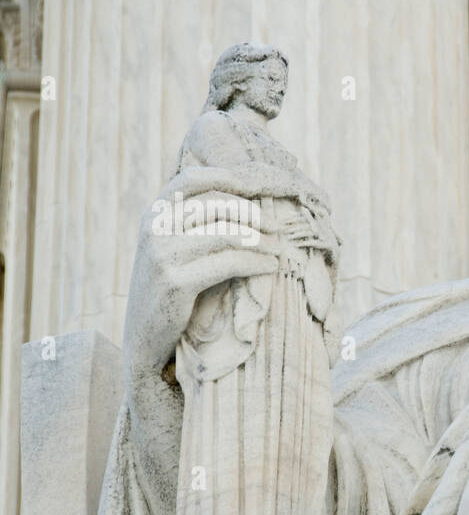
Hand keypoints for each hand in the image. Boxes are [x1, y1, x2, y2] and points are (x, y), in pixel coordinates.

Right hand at [122, 194, 277, 383]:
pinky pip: (228, 262)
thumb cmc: (169, 289)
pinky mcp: (176, 282)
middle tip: (277, 227)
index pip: (192, 179)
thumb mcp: (171, 248)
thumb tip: (243, 200)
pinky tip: (271, 266)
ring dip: (261, 240)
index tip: (261, 187)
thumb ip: (191, 224)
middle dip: (254, 213)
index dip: (229, 177)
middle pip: (216, 204)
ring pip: (227, 233)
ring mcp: (162, 255)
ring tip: (279, 249)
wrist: (144, 336)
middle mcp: (153, 228)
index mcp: (152, 215)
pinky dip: (256, 262)